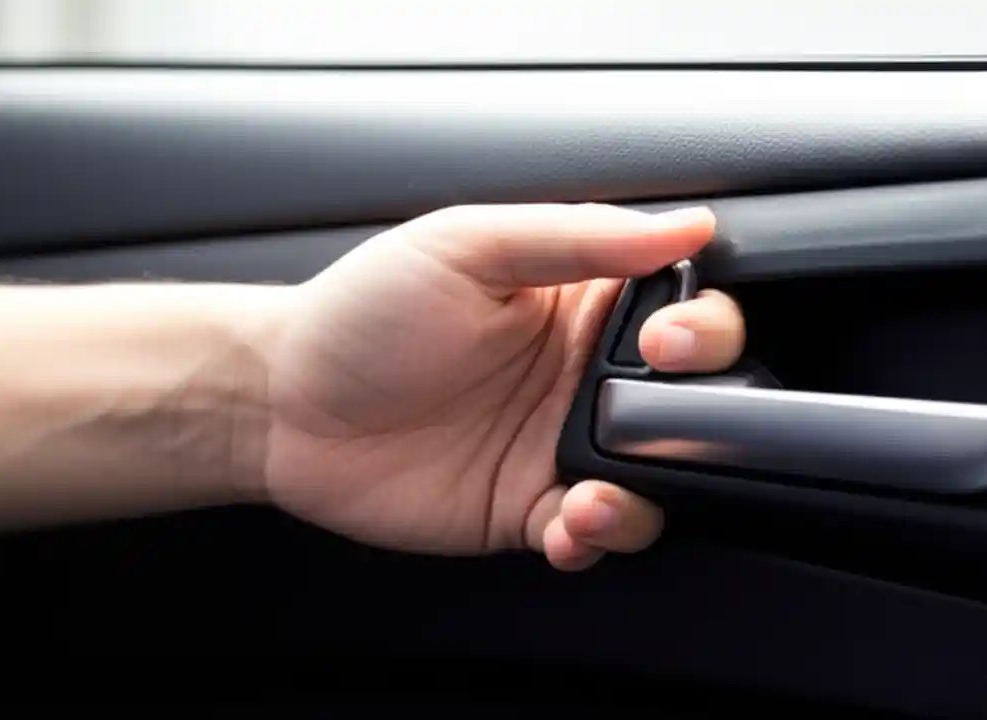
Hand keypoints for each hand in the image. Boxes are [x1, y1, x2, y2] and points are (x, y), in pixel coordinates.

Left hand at [262, 204, 744, 568]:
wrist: (283, 406)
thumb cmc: (365, 312)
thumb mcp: (466, 245)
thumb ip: (578, 237)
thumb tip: (688, 225)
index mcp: (579, 301)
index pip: (682, 309)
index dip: (701, 326)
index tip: (669, 338)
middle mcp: (582, 376)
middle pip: (692, 399)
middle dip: (703, 414)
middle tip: (658, 412)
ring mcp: (558, 447)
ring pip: (659, 478)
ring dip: (653, 490)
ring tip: (598, 491)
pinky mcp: (528, 510)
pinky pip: (593, 533)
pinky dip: (597, 538)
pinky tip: (569, 523)